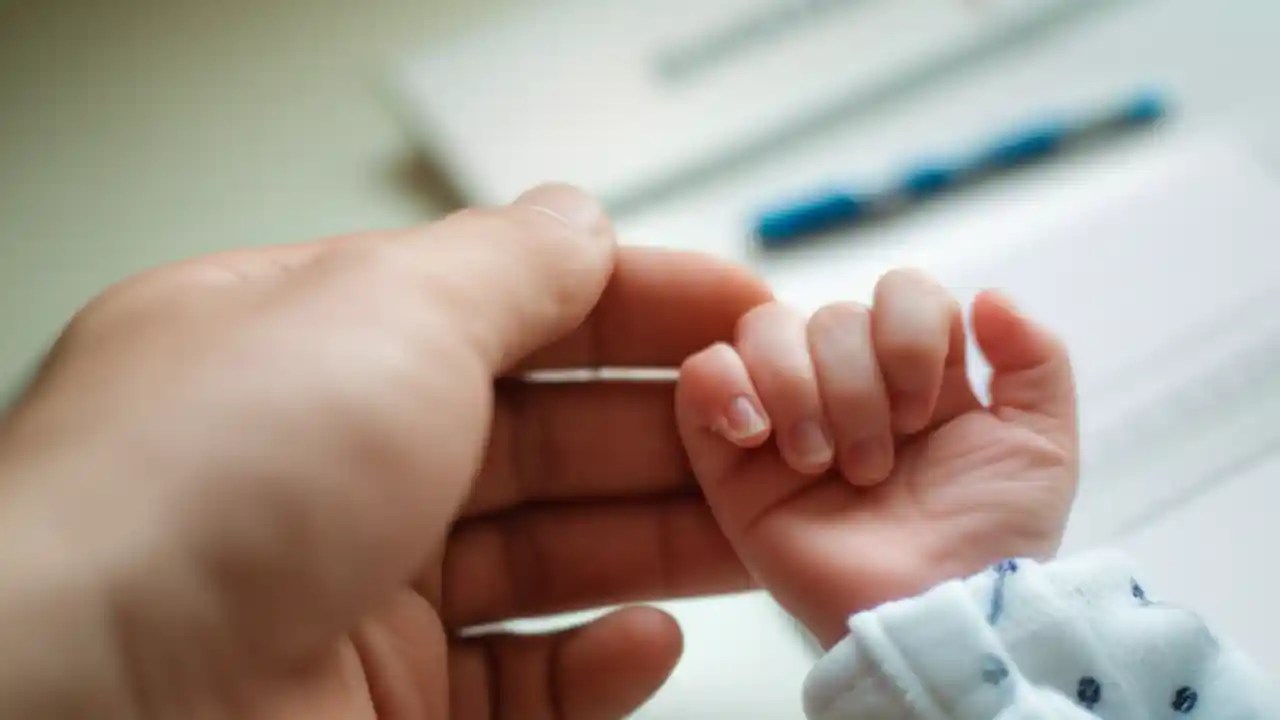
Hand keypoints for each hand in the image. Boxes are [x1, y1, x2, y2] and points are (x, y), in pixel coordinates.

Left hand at [0, 185, 769, 718]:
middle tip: (770, 425)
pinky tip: (640, 638)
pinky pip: (514, 680)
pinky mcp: (374, 707)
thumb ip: (505, 267)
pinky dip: (591, 664)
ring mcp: (350, 590)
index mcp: (313, 345)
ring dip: (656, 541)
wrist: (88, 716)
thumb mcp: (381, 317)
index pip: (508, 305)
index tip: (743, 314)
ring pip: (545, 557)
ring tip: (751, 525)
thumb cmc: (195, 493)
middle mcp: (328, 463)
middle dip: (666, 424)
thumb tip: (583, 226)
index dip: (637, 302)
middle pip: (542, 434)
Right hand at [675, 269, 1076, 646]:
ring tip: (821, 463)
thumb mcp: (1042, 447)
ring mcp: (784, 416)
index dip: (911, 333)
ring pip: (766, 330)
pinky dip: (724, 386)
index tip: (927, 411)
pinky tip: (756, 433)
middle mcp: (848, 384)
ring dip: (801, 391)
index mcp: (916, 374)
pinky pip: (701, 375)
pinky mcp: (729, 457)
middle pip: (831, 314)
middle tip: (876, 465)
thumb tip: (988, 295)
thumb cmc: (987, 542)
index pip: (900, 292)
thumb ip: (1036, 359)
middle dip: (858, 387)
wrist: (928, 614)